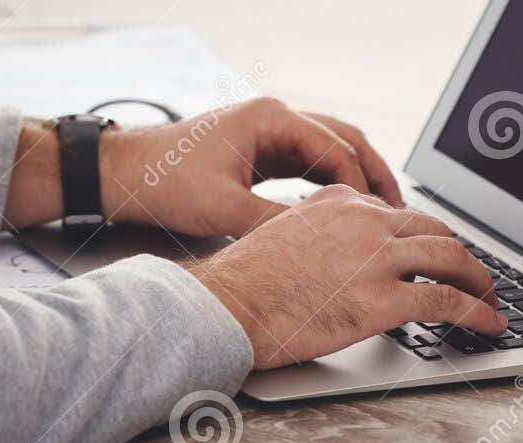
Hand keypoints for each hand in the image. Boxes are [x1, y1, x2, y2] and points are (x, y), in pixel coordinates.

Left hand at [99, 97, 402, 236]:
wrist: (123, 174)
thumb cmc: (163, 182)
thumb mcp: (223, 210)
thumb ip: (276, 224)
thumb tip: (321, 245)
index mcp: (269, 118)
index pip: (336, 149)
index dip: (362, 186)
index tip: (379, 219)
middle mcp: (274, 118)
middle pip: (346, 140)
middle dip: (374, 174)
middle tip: (398, 210)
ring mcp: (269, 131)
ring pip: (331, 149)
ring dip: (357, 178)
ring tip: (381, 213)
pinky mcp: (262, 150)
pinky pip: (310, 162)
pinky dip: (332, 183)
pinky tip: (345, 210)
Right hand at [186, 185, 506, 369]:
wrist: (224, 306)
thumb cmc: (240, 286)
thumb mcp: (282, 238)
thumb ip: (319, 238)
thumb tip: (338, 264)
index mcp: (338, 202)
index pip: (399, 214)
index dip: (426, 240)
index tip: (438, 258)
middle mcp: (364, 220)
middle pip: (435, 230)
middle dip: (463, 256)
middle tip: (476, 278)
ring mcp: (377, 257)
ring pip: (452, 259)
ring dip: (481, 282)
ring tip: (492, 303)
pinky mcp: (384, 299)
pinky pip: (447, 302)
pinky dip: (477, 313)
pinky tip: (490, 326)